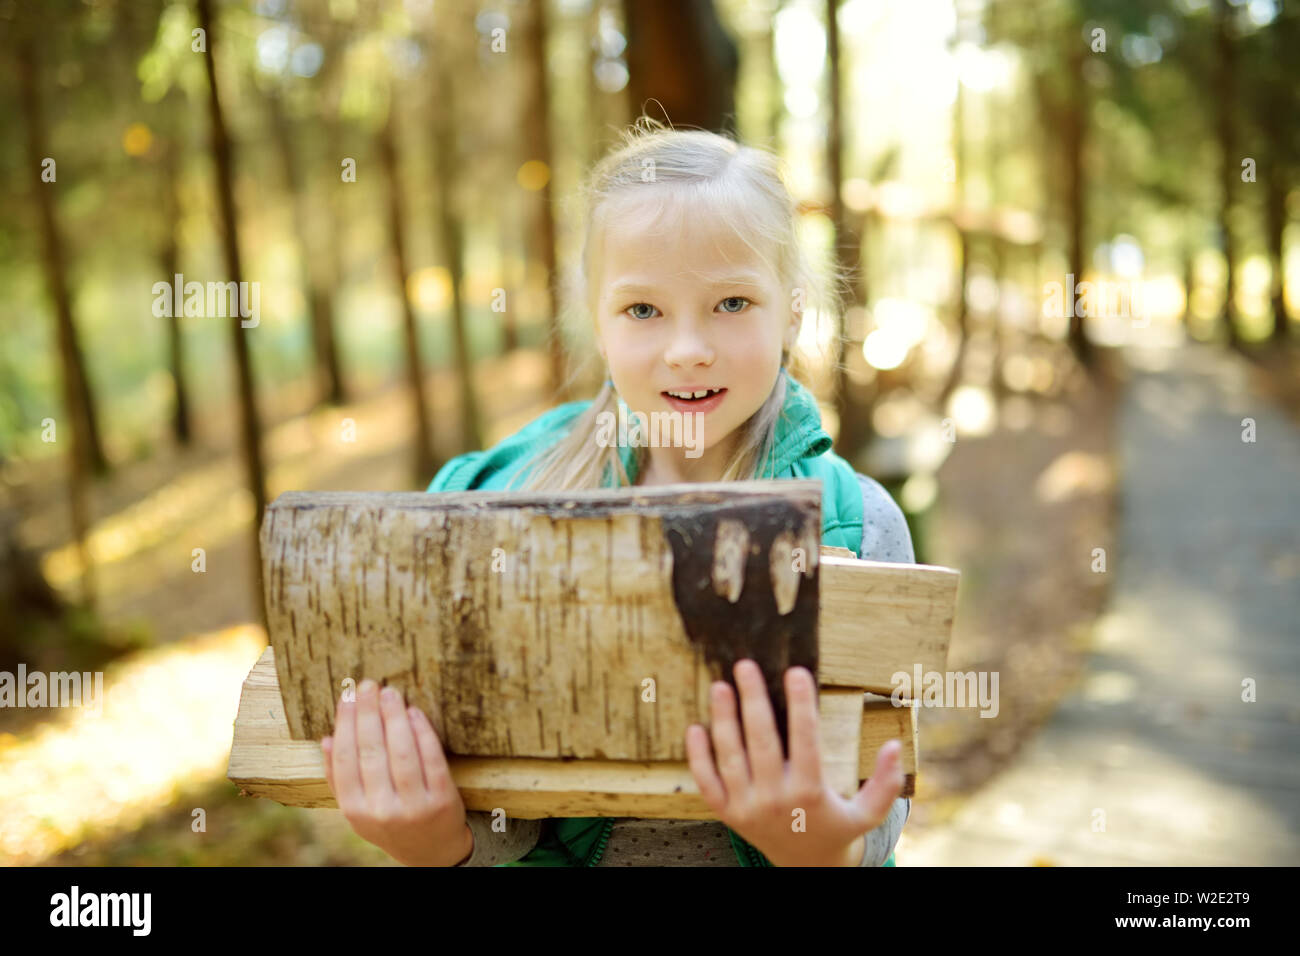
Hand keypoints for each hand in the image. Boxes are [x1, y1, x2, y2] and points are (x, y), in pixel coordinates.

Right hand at [321, 678, 473, 866]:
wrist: (431, 852)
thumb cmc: (389, 821)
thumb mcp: (357, 808)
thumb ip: (338, 778)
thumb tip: (326, 739)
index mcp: (355, 810)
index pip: (345, 760)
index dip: (346, 724)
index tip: (347, 697)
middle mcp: (382, 810)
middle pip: (372, 752)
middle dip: (369, 713)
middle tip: (369, 685)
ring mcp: (414, 806)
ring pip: (401, 752)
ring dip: (394, 717)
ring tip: (390, 693)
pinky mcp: (442, 800)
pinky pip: (431, 759)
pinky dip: (422, 733)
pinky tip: (415, 713)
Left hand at [685, 659, 904, 866]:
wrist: (807, 868)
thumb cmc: (836, 829)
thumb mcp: (867, 813)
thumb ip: (885, 782)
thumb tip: (894, 746)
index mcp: (810, 793)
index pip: (805, 740)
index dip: (801, 704)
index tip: (796, 672)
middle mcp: (775, 799)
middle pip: (761, 742)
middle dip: (753, 701)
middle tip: (746, 666)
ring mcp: (747, 807)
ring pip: (730, 757)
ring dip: (723, 720)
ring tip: (720, 687)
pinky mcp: (727, 813)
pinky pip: (707, 782)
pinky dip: (698, 756)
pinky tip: (695, 727)